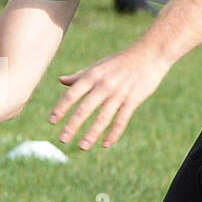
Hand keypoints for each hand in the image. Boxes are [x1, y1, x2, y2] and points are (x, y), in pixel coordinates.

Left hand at [50, 43, 171, 149]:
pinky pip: (121, 120)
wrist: (149, 54)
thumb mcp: (98, 66)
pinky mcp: (133, 100)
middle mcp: (104, 85)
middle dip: (72, 125)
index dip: (61, 107)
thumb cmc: (120, 61)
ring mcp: (119, 93)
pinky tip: (105, 145)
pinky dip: (113, 133)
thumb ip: (80, 76)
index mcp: (92, 76)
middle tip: (62, 139)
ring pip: (103, 117)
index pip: (72, 94)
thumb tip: (60, 80)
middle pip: (84, 108)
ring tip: (82, 147)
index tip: (51, 121)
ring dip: (92, 133)